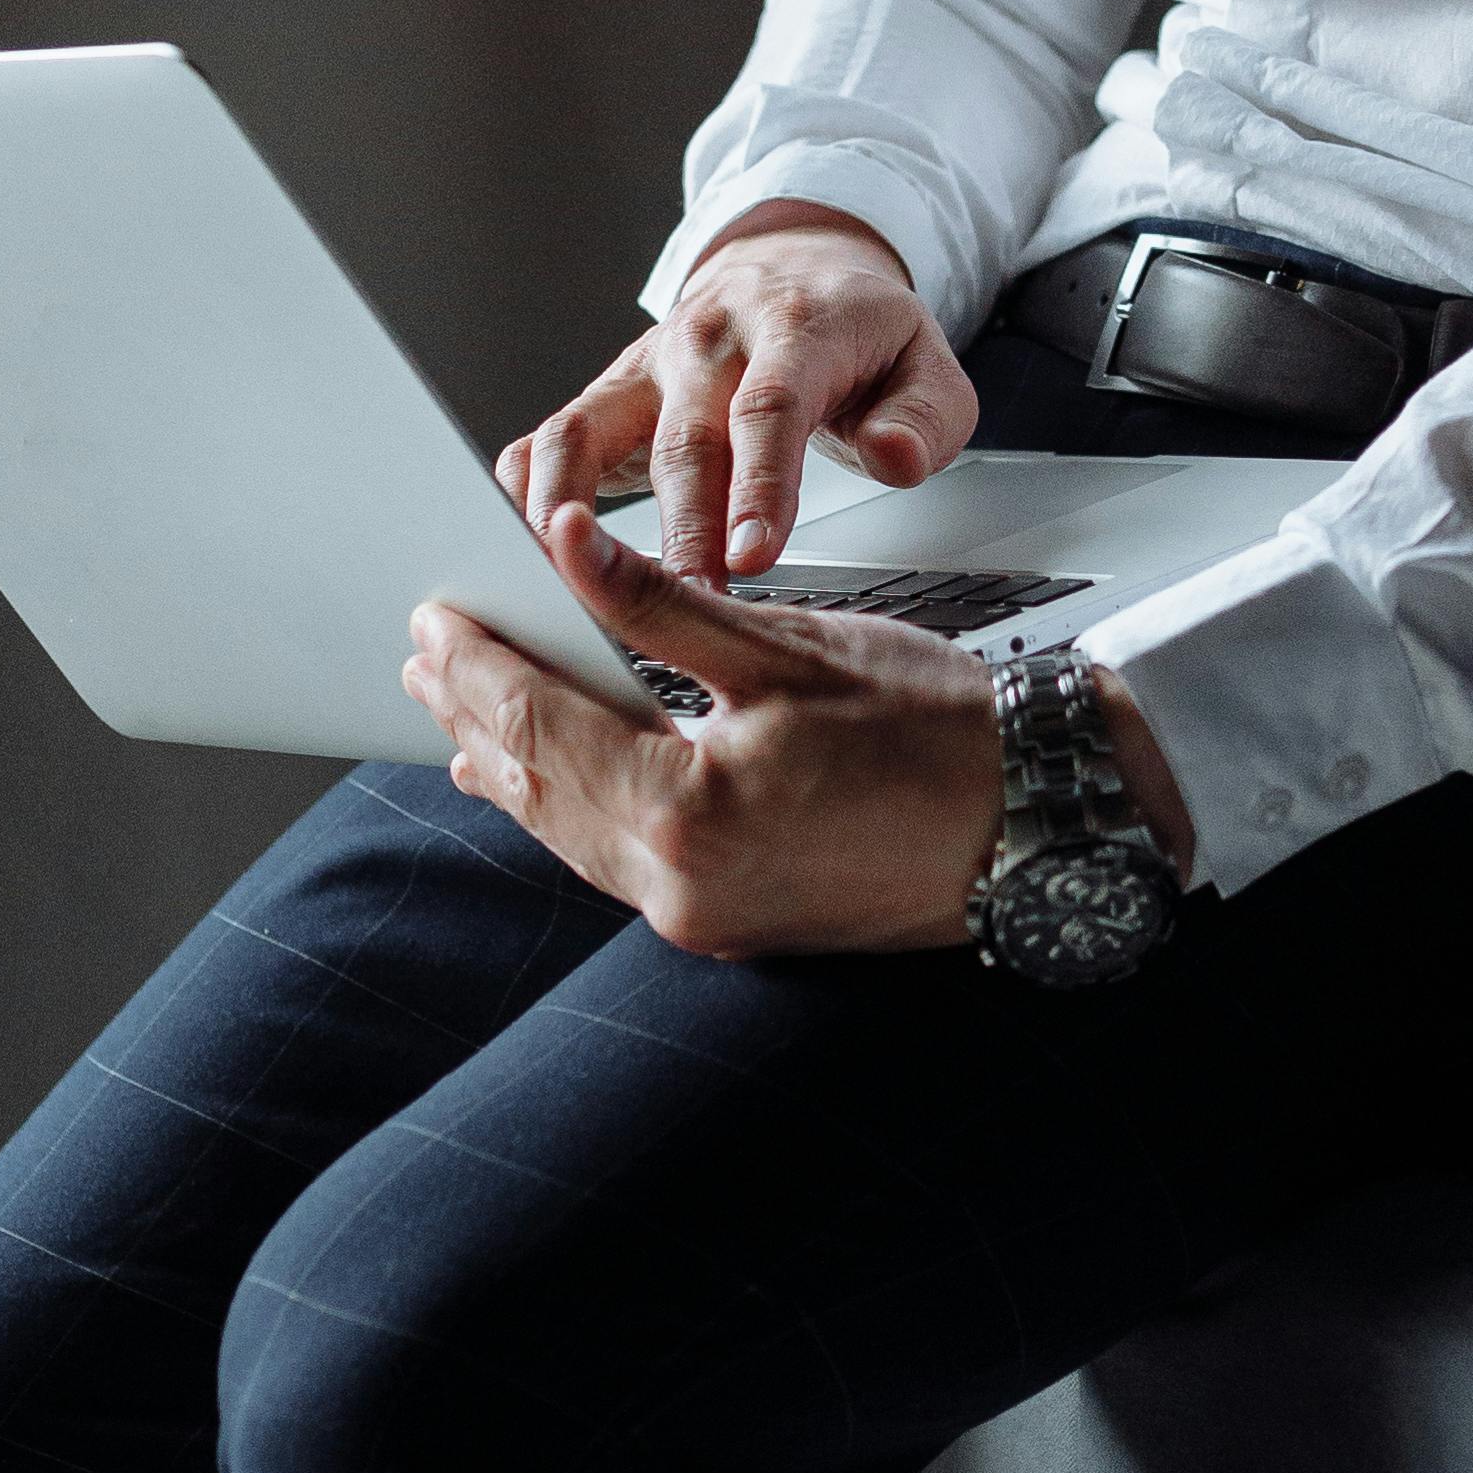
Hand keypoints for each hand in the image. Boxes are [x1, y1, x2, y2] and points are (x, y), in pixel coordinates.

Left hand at [412, 505, 1006, 953]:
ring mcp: (702, 920)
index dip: (479, 663)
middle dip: (478, 712)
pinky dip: (574, 809)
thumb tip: (565, 547)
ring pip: (571, 835)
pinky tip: (550, 779)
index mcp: (687, 815)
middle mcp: (680, 889)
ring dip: (517, 763)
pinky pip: (618, 862)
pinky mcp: (728, 926)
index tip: (435, 615)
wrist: (1045, 823)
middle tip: (428, 653)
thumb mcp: (789, 646)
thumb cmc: (941, 731)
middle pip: (540, 788)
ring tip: (466, 708)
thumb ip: (657, 604)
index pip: (543, 724)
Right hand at [505, 206, 974, 583]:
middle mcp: (706, 341)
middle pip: (684, 440)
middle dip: (682, 528)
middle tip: (690, 602)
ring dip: (576, 511)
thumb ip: (924, 418)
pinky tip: (526, 548)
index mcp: (794, 329)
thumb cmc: (861, 344)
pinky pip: (549, 438)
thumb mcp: (928, 368)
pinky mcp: (606, 396)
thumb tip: (894, 458)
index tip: (755, 555)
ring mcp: (645, 368)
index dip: (761, 483)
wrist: (796, 274)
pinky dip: (528, 491)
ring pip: (587, 432)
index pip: (771, 407)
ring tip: (578, 581)